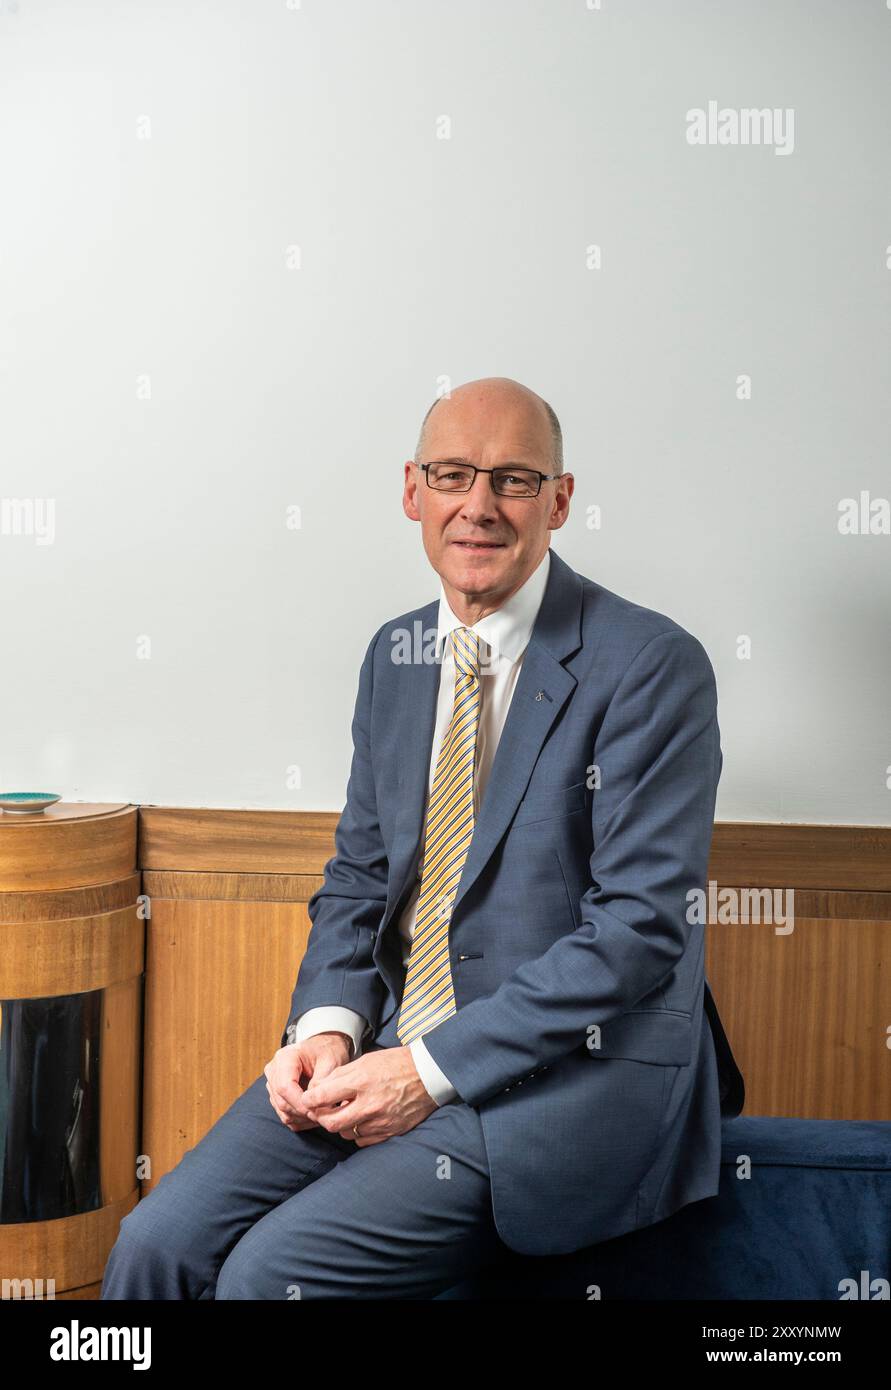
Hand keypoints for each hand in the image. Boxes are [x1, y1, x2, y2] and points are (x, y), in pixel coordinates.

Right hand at [264, 1032, 352, 1131]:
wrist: (324, 1047)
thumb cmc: (327, 1051)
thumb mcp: (330, 1061)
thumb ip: (321, 1082)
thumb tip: (314, 1104)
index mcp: (285, 1058)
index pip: (284, 1087)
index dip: (300, 1103)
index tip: (317, 1111)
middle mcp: (274, 1071)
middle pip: (282, 1101)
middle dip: (303, 1113)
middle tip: (324, 1116)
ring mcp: (273, 1084)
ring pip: (283, 1111)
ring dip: (302, 1118)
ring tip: (322, 1116)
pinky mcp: (277, 1095)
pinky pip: (285, 1115)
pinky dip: (300, 1120)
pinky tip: (315, 1116)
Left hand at [302, 1046, 436, 1145]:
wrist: (428, 1075)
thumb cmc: (395, 1064)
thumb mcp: (365, 1060)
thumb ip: (340, 1075)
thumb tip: (318, 1088)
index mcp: (361, 1081)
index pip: (322, 1097)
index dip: (309, 1099)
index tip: (307, 1099)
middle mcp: (369, 1104)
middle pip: (330, 1123)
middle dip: (321, 1118)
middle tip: (322, 1111)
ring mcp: (380, 1121)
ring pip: (345, 1133)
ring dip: (340, 1124)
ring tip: (346, 1112)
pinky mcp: (389, 1131)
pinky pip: (362, 1140)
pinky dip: (357, 1132)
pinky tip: (361, 1120)